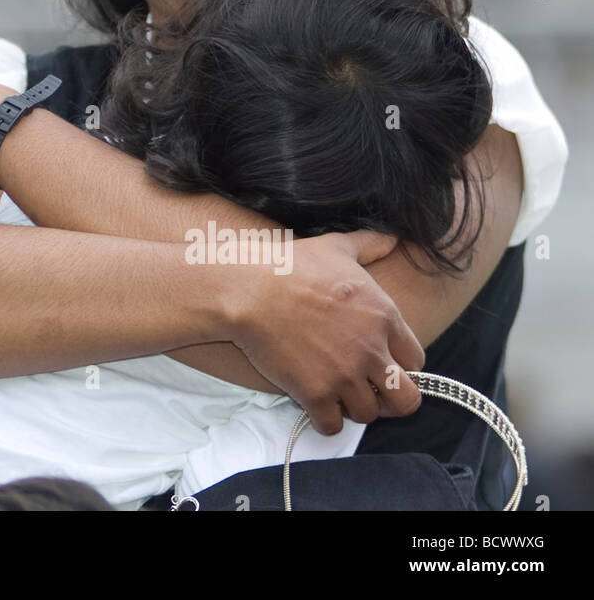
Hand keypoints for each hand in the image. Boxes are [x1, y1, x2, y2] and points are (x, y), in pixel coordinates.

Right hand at [227, 229, 424, 434]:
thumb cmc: (290, 265)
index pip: (417, 361)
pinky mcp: (315, 393)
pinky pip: (333, 426)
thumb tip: (394, 237)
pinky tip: (315, 403)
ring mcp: (344, 374)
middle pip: (407, 399)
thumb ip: (370, 244)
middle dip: (391, 399)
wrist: (247, 288)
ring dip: (353, 408)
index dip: (400, 365)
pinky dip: (326, 420)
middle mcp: (371, 349)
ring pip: (368, 415)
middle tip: (369, 390)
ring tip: (336, 393)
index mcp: (384, 316)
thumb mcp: (336, 246)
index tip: (381, 363)